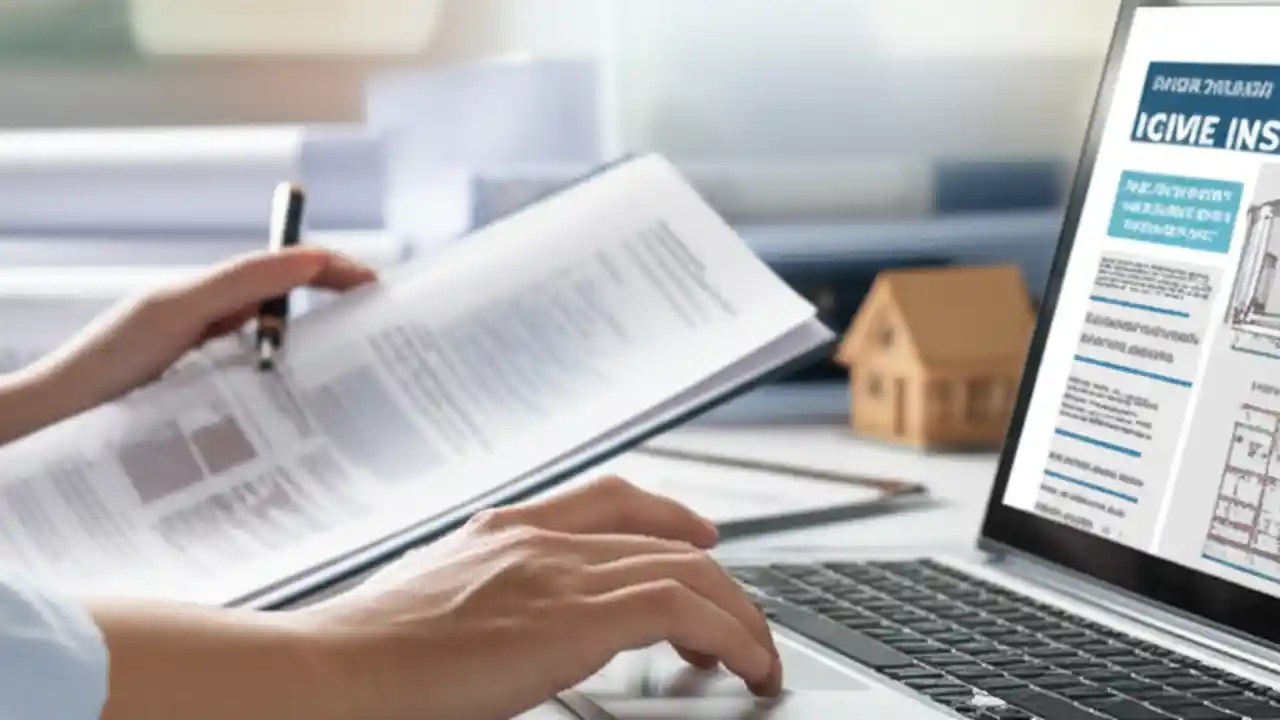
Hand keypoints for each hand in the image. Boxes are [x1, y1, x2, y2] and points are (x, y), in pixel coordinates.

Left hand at [1, 248, 374, 441]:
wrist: (63, 414)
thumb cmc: (111, 358)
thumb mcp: (179, 310)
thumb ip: (242, 281)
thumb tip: (311, 256)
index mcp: (213, 293)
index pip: (288, 266)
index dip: (335, 269)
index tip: (378, 286)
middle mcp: (217, 320)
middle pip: (293, 302)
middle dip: (338, 305)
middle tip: (383, 325)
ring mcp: (214, 358)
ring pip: (283, 342)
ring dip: (320, 347)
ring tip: (358, 363)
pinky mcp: (212, 394)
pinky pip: (266, 379)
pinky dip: (294, 381)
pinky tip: (308, 400)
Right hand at [298, 476, 782, 719]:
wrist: (331, 673)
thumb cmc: (361, 655)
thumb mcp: (426, 605)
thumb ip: (477, 602)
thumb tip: (497, 634)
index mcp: (504, 531)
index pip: (609, 500)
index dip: (667, 514)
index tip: (699, 535)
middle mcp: (540, 540)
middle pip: (663, 540)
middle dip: (718, 580)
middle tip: (741, 620)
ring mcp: (559, 573)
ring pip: (687, 571)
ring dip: (738, 615)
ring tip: (755, 656)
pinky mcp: (575, 618)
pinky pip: (682, 610)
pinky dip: (731, 635)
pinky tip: (743, 666)